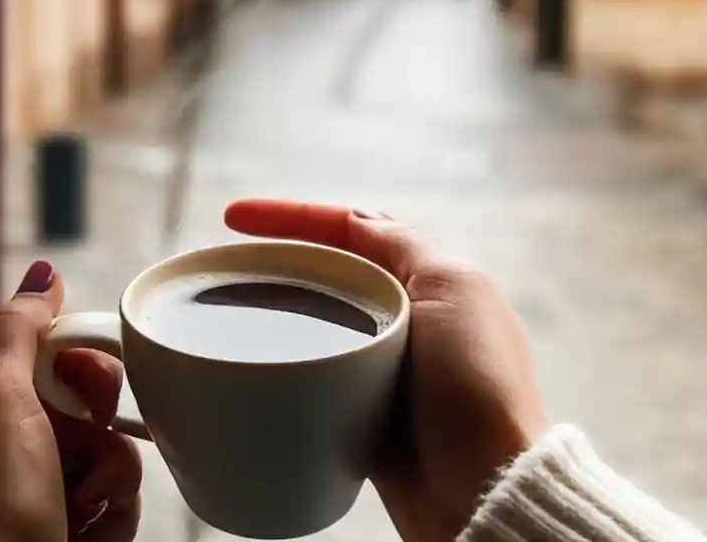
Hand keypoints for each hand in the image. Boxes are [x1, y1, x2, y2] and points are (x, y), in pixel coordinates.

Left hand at [0, 261, 141, 541]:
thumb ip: (18, 330)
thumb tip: (42, 272)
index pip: (53, 359)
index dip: (85, 374)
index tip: (92, 398)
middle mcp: (8, 446)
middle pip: (91, 409)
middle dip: (102, 438)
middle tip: (84, 463)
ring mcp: (40, 488)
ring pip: (113, 456)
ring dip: (111, 483)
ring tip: (81, 510)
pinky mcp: (69, 524)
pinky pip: (118, 500)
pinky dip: (112, 518)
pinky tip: (87, 530)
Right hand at [225, 200, 547, 541]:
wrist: (482, 490)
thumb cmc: (476, 388)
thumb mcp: (454, 289)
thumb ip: (406, 244)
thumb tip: (358, 218)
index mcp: (432, 280)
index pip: (351, 227)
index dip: (290, 216)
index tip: (232, 218)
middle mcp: (410, 316)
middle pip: (327, 271)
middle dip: (277, 261)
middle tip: (224, 268)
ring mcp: (386, 365)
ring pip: (317, 321)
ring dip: (277, 312)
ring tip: (229, 312)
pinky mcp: (364, 410)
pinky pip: (314, 374)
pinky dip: (287, 364)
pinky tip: (256, 365)